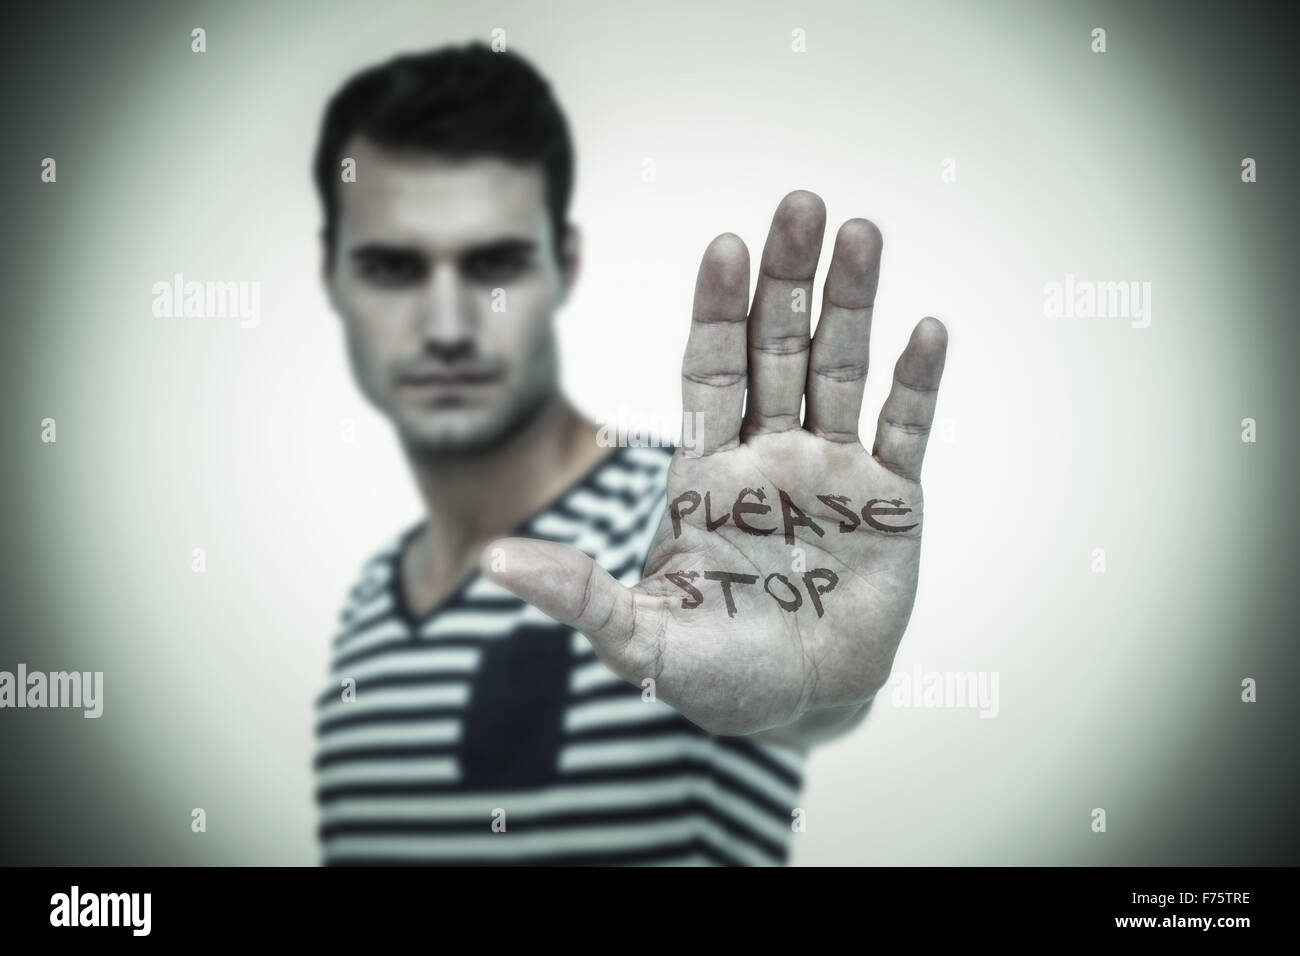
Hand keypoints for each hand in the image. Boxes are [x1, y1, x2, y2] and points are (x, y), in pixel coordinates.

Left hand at [483, 190, 947, 740]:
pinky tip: (927, 330)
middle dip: (786, 280)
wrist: (799, 707)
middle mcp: (769, 456)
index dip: (716, 311)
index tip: (724, 248)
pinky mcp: (891, 503)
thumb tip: (492, 562)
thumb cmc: (714, 674)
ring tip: (862, 234)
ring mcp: (832, 472)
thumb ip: (579, 595)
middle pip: (777, 350)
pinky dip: (916, 384)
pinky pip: (904, 431)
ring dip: (853, 305)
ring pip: (840, 371)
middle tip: (800, 205)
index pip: (710, 371)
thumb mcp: (641, 641)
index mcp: (707, 471)